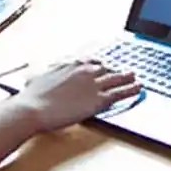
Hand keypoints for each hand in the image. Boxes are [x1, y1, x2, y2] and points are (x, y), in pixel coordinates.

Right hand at [16, 61, 140, 132]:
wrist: (32, 109)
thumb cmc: (31, 97)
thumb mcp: (38, 78)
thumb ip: (47, 75)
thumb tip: (41, 75)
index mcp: (71, 64)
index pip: (92, 61)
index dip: (100, 65)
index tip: (104, 66)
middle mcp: (85, 70)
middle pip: (107, 68)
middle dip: (115, 71)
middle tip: (125, 72)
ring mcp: (94, 84)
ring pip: (118, 78)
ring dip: (128, 77)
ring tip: (136, 77)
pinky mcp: (99, 99)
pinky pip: (120, 93)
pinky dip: (131, 90)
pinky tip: (138, 89)